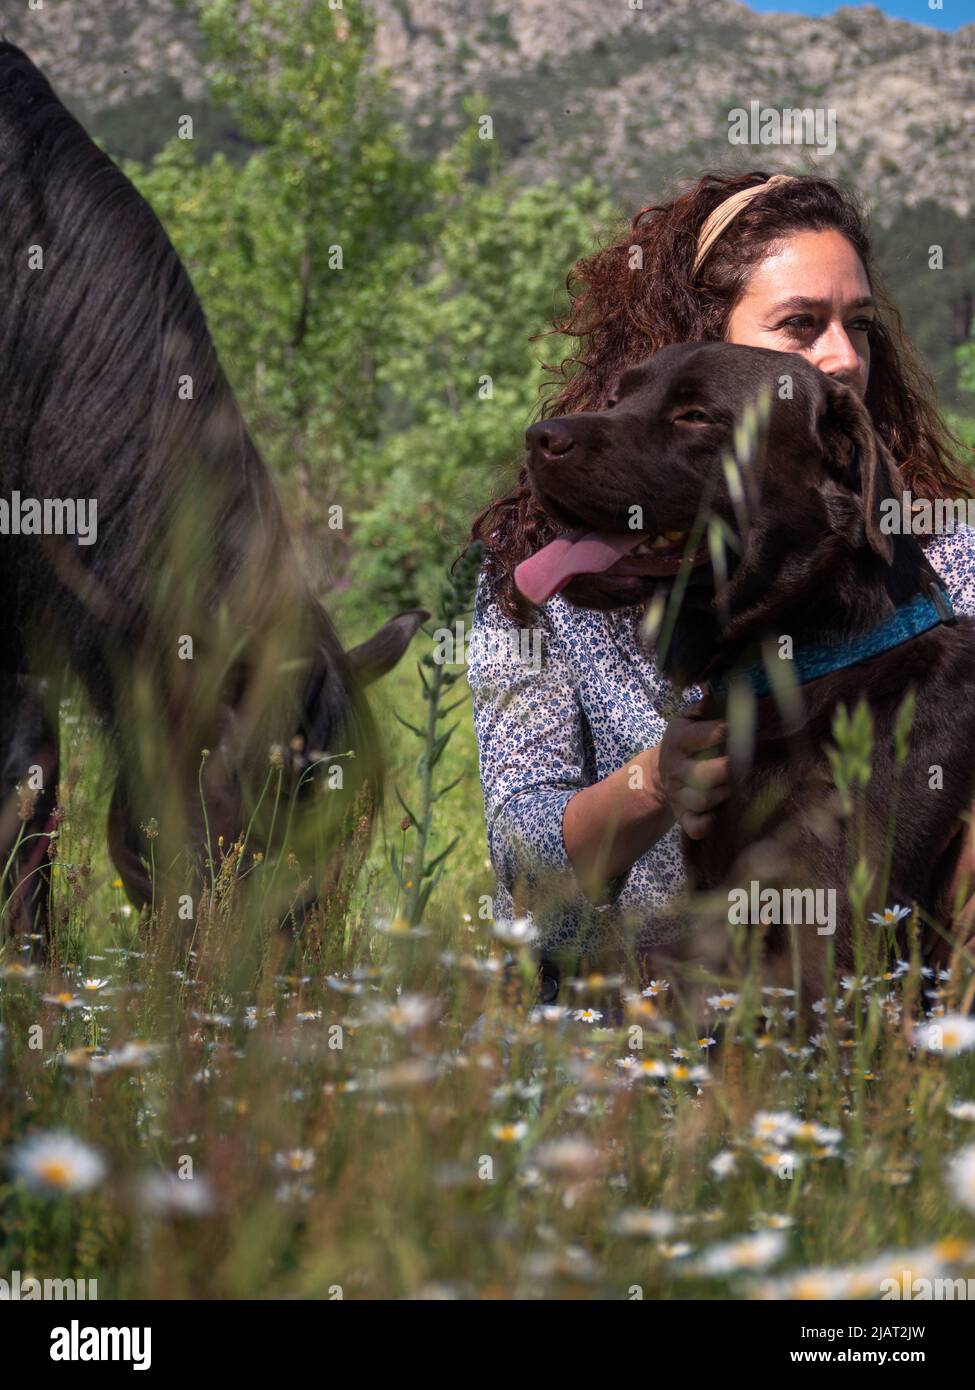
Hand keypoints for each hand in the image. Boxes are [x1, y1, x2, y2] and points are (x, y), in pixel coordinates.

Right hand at [654, 697, 730, 839]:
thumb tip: (719, 683)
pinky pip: (693, 826)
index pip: (702, 736)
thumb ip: (704, 705)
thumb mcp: (688, 719)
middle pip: (702, 774)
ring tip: (740, 784)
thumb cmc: (686, 742)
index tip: (744, 728)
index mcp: (678, 741)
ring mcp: (679, 795)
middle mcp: (676, 769)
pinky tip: (718, 816)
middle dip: (727, 769)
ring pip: (703, 800)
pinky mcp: (683, 816)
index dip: (725, 732)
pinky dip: (706, 824)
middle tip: (744, 763)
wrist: (659, 775)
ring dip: (725, 793)